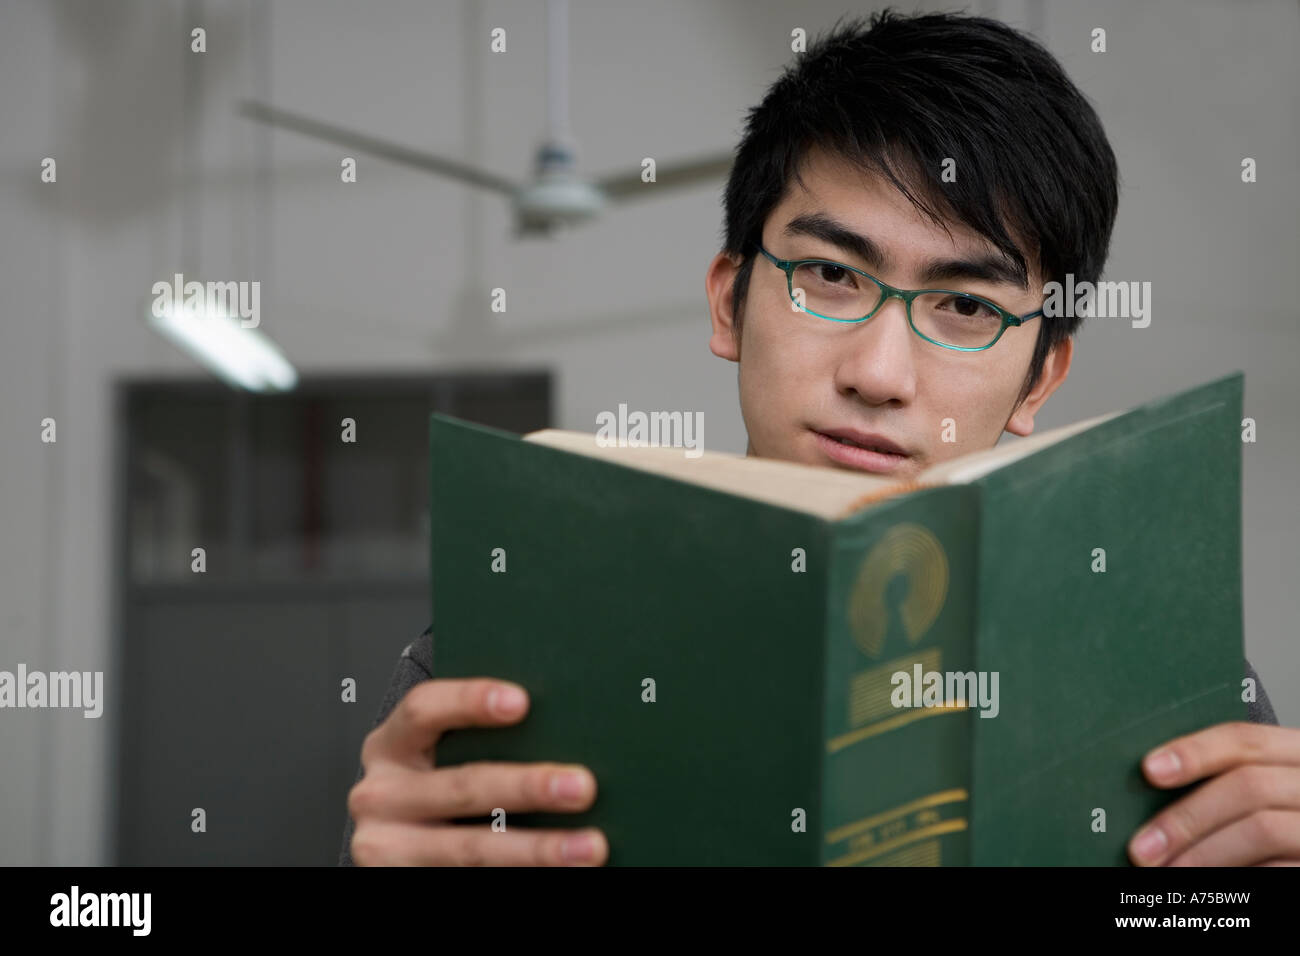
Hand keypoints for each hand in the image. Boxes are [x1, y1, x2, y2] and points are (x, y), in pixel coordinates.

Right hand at [347, 677, 607, 865]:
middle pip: (462, 785)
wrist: (393, 845)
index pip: (424, 710)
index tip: (522, 702)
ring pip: (472, 848)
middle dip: (528, 786)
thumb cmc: (431, 784)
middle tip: (583, 786)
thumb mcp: (436, 756)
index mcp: (391, 746)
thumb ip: (480, 738)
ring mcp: (388, 848)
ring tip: (590, 846)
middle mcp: (381, 795)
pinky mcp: (402, 881)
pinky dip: (522, 877)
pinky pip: (469, 879)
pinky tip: (561, 873)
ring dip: (538, 849)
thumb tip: (565, 724)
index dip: (470, 701)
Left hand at [1127, 721, 1299, 865]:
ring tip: (1167, 871)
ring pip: (1262, 829)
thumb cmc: (1278, 830)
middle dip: (1187, 817)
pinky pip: (1279, 869)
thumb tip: (1152, 786)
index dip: (1195, 751)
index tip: (1150, 769)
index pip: (1245, 739)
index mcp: (1295, 754)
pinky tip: (1206, 884)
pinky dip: (1235, 877)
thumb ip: (1219, 783)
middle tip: (1143, 847)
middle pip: (1248, 785)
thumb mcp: (1261, 795)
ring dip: (1203, 854)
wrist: (1297, 859)